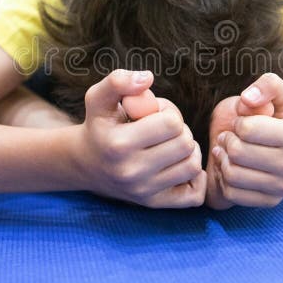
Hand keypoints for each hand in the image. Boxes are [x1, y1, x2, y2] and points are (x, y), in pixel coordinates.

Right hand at [75, 69, 205, 207]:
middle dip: (180, 130)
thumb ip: (118, 81)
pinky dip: (196, 179)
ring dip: (188, 150)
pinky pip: (194, 195)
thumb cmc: (99, 125)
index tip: (155, 114)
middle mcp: (131, 172)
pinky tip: (180, 165)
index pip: (172, 123)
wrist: (86, 164)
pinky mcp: (154, 204)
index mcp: (118, 144)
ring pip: (192, 166)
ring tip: (172, 144)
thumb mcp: (98, 98)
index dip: (169, 112)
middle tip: (164, 129)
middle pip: (185, 143)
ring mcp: (143, 192)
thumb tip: (147, 78)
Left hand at [205, 73, 282, 208]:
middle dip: (228, 140)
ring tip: (228, 151)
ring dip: (223, 159)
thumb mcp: (281, 93)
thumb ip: (267, 85)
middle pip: (237, 153)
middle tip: (230, 137)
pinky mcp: (270, 201)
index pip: (247, 129)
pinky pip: (232, 194)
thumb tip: (247, 98)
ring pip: (232, 175)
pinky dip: (224, 179)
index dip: (239, 122)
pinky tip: (231, 167)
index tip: (244, 123)